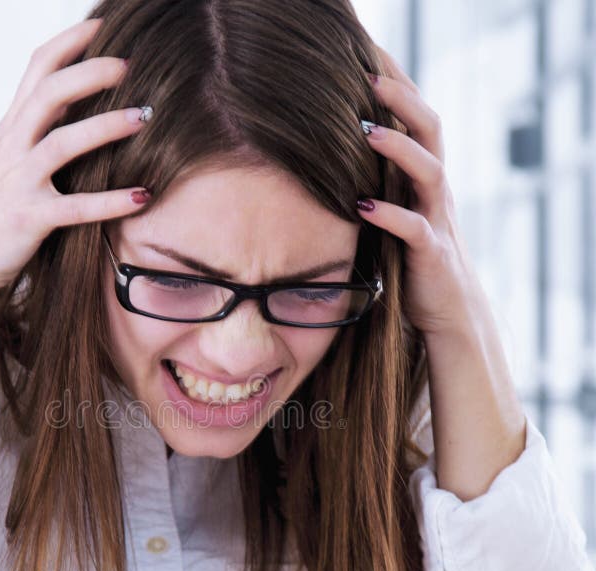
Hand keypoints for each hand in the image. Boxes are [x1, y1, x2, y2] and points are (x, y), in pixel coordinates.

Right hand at [0, 17, 149, 302]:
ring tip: (143, 117)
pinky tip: (142, 196)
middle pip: (48, 93)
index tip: (100, 26)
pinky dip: (111, 202)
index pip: (36, 71)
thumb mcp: (4, 167)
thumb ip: (32, 138)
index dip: (68, 44)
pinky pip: (76, 207)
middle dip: (89, 73)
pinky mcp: (28, 218)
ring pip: (62, 143)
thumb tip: (68, 115)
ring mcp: (19, 182)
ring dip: (104, 127)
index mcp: (10, 132)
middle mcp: (12, 149)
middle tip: (128, 65)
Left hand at [357, 46, 486, 336]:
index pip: (415, 118)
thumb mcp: (394, 211)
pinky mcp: (431, 253)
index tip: (367, 53)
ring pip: (429, 171)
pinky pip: (414, 229)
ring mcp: (436, 219)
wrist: (446, 309)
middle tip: (368, 75)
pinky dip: (390, 215)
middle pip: (430, 129)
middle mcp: (434, 190)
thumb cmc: (411, 258)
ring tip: (366, 131)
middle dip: (403, 99)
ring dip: (398, 149)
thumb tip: (330, 157)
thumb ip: (376, 184)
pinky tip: (361, 207)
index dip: (397, 84)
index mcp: (423, 177)